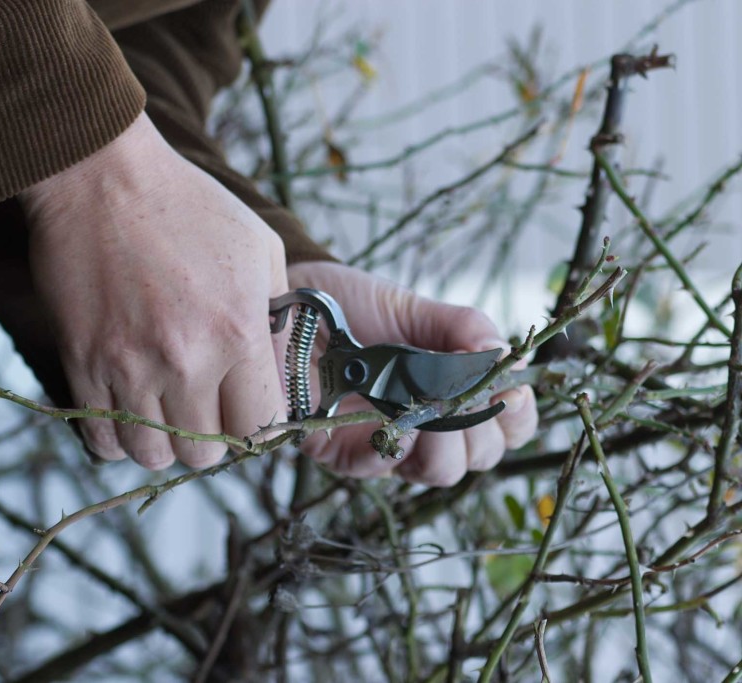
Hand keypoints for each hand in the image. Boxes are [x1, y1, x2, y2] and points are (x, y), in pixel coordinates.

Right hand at [21, 113, 288, 469]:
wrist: (99, 175)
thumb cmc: (186, 206)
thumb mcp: (259, 248)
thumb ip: (280, 317)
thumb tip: (282, 371)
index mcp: (238, 332)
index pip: (260, 428)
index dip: (257, 426)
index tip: (246, 409)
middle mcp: (186, 360)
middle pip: (206, 454)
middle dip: (211, 440)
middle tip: (204, 408)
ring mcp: (129, 366)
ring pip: (152, 455)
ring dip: (163, 442)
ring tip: (164, 410)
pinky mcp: (83, 363)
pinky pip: (101, 439)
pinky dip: (117, 438)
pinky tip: (127, 412)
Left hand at [286, 261, 537, 482]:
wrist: (289, 305)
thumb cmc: (351, 307)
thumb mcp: (413, 309)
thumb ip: (462, 328)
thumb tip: (504, 353)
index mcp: (450, 394)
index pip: (505, 426)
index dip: (517, 415)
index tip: (510, 389)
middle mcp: (425, 427)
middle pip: (480, 456)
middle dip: (483, 429)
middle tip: (466, 397)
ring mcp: (386, 444)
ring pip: (440, 472)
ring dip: (448, 443)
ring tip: (434, 408)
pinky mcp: (342, 453)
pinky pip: (381, 467)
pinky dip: (398, 446)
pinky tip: (399, 421)